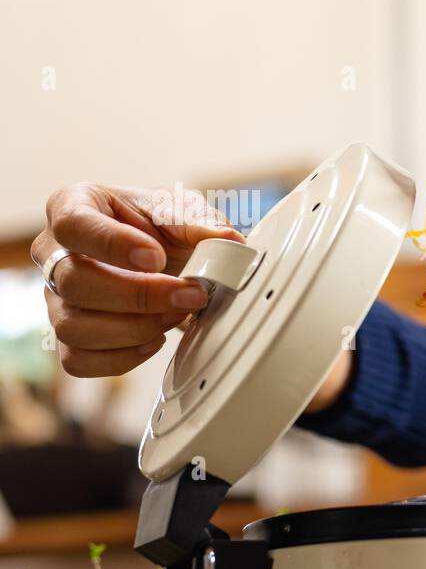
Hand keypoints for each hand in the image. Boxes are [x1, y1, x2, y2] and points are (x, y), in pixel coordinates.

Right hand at [33, 183, 243, 376]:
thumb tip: (228, 242)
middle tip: (189, 294)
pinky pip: (79, 361)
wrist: (159, 256)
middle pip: (73, 283)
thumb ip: (200, 222)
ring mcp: (56, 299)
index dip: (113, 244)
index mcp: (72, 207)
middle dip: (139, 296)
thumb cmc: (156, 226)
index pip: (72, 224)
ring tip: (175, 316)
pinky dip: (123, 357)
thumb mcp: (179, 211)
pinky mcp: (68, 336)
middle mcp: (54, 254)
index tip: (156, 257)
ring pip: (73, 327)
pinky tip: (155, 340)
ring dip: (134, 329)